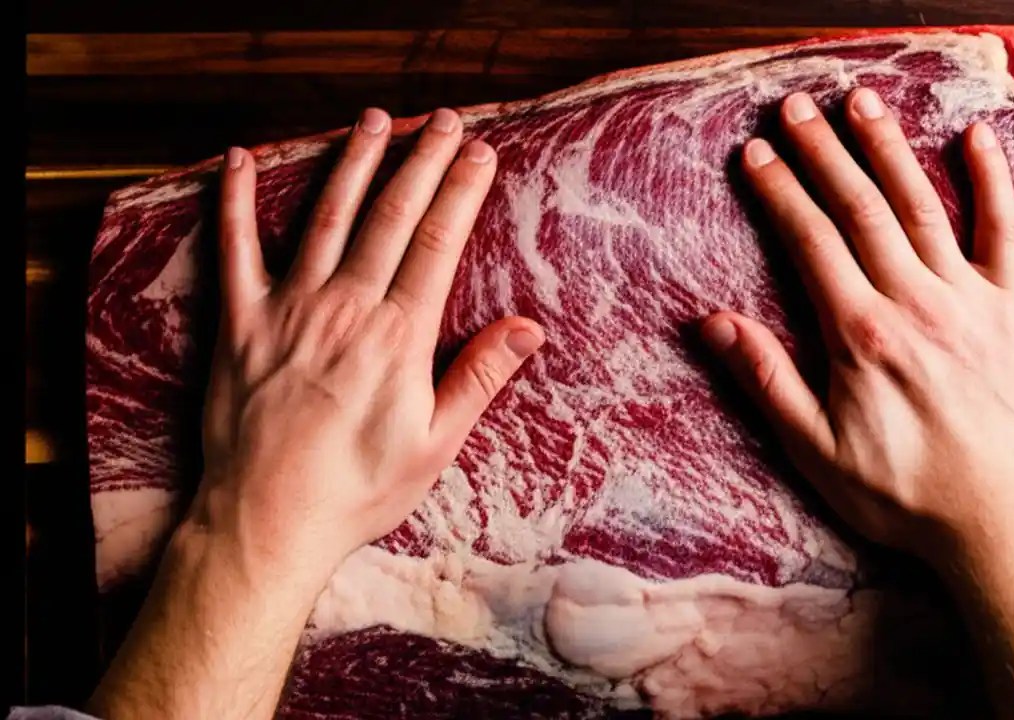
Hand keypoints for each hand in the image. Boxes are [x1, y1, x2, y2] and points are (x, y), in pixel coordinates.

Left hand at [197, 107, 543, 574]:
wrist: (267, 521)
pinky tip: (240, 159)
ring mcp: (289, 309)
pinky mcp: (240, 323)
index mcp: (399, 336)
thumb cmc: (358, 491)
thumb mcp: (436, 444)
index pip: (439, 243)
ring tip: (374, 120)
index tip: (480, 151)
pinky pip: (235, 249)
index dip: (461, 190)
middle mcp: (345, 308)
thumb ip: (480, 377)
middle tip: (442, 120)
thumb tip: (529, 328)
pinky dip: (235, 201)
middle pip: (392, 216)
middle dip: (421, 160)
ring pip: (326, 217)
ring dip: (353, 163)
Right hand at [703, 89, 1013, 561]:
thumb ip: (766, 381)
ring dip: (887, 149)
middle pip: (860, 208)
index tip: (754, 152)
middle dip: (822, 152)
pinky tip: (975, 138)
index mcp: (860, 333)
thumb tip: (714, 323)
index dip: (778, 191)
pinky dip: (990, 182)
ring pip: (920, 206)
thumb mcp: (815, 451)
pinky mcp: (1011, 311)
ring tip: (860, 102)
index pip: (810, 241)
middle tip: (793, 107)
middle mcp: (914, 301)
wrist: (1000, 518)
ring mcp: (968, 299)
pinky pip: (1003, 232)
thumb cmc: (902, 493)